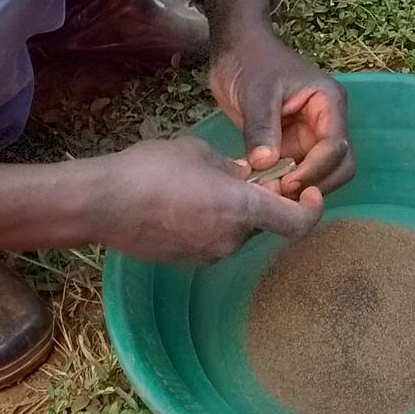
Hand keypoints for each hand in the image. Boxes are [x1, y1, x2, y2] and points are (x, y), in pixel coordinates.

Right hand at [96, 138, 323, 264]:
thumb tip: (246, 175)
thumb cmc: (152, 169)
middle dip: (261, 201)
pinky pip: (211, 239)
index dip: (311, 209)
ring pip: (235, 231)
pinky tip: (181, 201)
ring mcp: (208, 254)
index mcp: (242, 209)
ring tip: (201, 183)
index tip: (308, 192)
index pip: (298, 223)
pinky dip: (209, 222)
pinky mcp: (186, 260)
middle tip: (243, 173)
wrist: (102, 203)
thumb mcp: (199, 152)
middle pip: (264, 224)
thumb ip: (231, 167)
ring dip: (231, 211)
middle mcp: (232, 239)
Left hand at [209, 32, 353, 197]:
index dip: (315, 169)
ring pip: (321, 174)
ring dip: (301, 187)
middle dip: (315, 184)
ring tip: (271, 192)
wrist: (236, 51)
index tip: (286, 183)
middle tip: (281, 193)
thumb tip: (266, 164)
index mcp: (329, 103)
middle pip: (340, 166)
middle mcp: (327, 122)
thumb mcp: (257, 93)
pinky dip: (285, 183)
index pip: (336, 147)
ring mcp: (310, 135)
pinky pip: (298, 172)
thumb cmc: (251, 61)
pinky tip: (263, 187)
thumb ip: (262, 128)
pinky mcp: (293, 145)